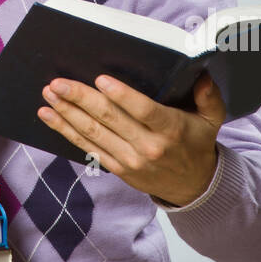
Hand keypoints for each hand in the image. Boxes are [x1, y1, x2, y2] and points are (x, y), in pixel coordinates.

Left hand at [37, 70, 224, 205]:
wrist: (194, 187)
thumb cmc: (197, 144)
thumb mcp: (211, 119)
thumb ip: (209, 95)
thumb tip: (202, 74)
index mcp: (171, 130)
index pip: (143, 111)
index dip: (122, 96)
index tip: (101, 79)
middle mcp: (148, 147)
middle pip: (110, 120)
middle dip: (81, 99)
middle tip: (59, 83)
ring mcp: (130, 160)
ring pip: (93, 134)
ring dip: (67, 113)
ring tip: (49, 95)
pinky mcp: (117, 168)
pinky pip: (87, 148)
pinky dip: (66, 131)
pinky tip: (49, 116)